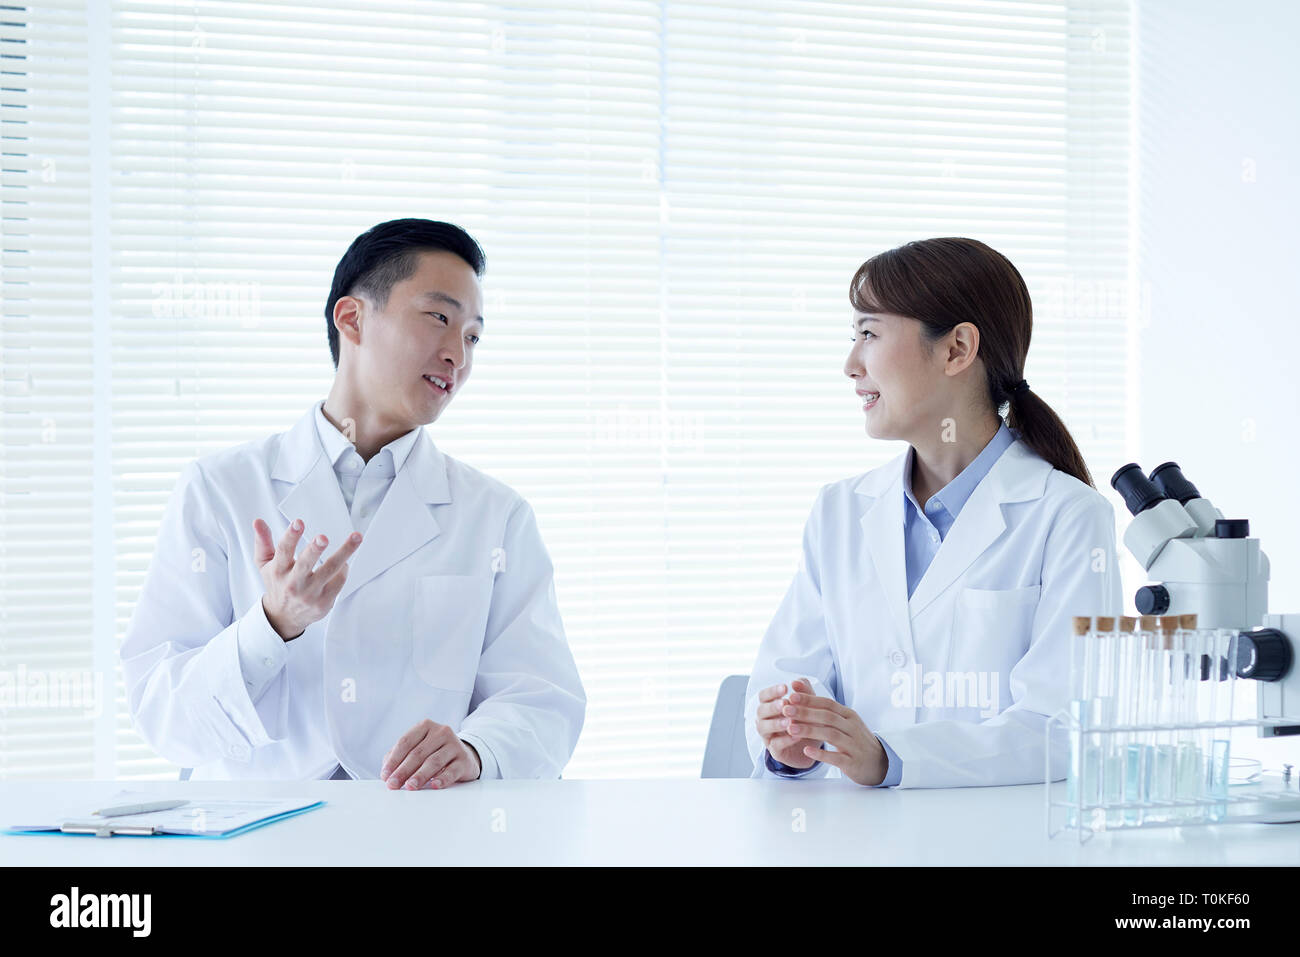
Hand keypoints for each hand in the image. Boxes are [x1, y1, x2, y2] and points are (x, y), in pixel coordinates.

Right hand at [253, 517, 361, 640]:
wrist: (283, 617)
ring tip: (356, 538)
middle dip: (314, 550)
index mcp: (278, 570)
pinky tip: (346, 561)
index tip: (298, 522)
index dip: (291, 536)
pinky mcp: (324, 602)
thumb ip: (263, 542)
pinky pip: (338, 582)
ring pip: (329, 571)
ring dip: (344, 553)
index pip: (283, 551)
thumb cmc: (277, 584)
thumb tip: (258, 521)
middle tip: (323, 538)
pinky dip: (344, 570)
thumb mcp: (264, 564)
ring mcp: (310, 594)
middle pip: (305, 564)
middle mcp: (293, 583)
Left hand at [380, 719, 481, 789]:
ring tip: (410, 786)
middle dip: (403, 770)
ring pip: (434, 761)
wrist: (464, 756)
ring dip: (420, 775)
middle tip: (393, 784)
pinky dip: (442, 778)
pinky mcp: (464, 760)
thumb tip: (386, 772)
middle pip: (418, 753)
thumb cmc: (434, 753)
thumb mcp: (418, 748)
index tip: (385, 775)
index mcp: (425, 727)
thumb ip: (400, 757)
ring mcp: (454, 745)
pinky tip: (434, 785)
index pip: (405, 742)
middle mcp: (441, 732)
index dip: (393, 760)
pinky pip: (452, 770)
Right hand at [755, 677, 823, 769]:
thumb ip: (804, 692)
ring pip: (763, 728)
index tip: (785, 688)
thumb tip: (797, 682)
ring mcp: (768, 736)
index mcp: (770, 706)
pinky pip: (775, 745)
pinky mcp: (776, 751)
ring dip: (776, 723)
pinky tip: (796, 735)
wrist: (812, 746)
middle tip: (785, 704)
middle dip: (772, 707)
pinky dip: (785, 740)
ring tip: (789, 721)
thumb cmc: (806, 721)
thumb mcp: (808, 704)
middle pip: (760, 711)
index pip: (763, 696)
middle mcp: (765, 720)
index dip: (772, 691)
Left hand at [782, 689, 888, 785]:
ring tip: (791, 729)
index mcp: (849, 716)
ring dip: (809, 730)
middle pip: (827, 716)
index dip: (810, 699)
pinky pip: (836, 757)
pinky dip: (821, 753)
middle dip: (805, 712)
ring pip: (830, 734)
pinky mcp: (852, 762)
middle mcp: (852, 727)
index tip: (791, 695)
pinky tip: (806, 750)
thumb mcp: (844, 722)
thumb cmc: (855, 740)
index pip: (828, 703)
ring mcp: (853, 745)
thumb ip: (825, 710)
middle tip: (786, 709)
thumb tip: (804, 692)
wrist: (880, 763)